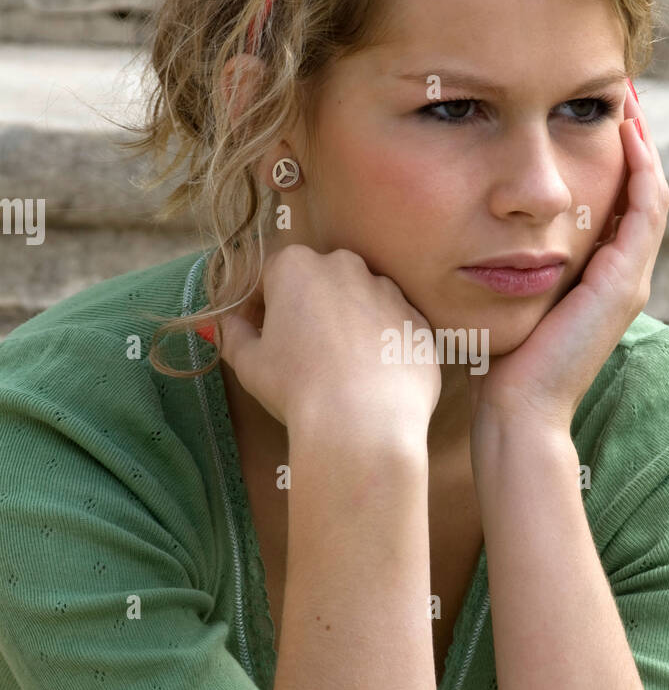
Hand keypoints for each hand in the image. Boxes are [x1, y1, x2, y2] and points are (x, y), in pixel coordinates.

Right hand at [217, 244, 441, 441]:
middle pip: (321, 281)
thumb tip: (227, 324)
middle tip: (303, 353)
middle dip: (310, 308)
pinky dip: (384, 345)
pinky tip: (373, 380)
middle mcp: (348, 267)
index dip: (261, 306)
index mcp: (298, 266)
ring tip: (343, 370)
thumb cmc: (296, 386)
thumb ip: (234, 335)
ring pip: (363, 301)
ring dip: (350, 324)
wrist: (363, 423)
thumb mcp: (249, 363)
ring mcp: (391, 293)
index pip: (271, 275)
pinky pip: (395, 329)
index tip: (259, 335)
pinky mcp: (420, 324)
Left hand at [466, 80, 668, 437]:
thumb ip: (501, 266)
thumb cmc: (497, 364)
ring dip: (642, 144)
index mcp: (596, 281)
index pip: (615, 204)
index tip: (585, 115)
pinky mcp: (624, 283)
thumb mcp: (501, 299)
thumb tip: (465, 231)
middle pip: (641, 191)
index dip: (607, 158)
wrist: (517, 410)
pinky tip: (626, 133)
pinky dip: (641, 169)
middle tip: (617, 92)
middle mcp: (622, 277)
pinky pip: (646, 211)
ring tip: (626, 98)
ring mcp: (629, 280)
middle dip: (631, 140)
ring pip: (652, 194)